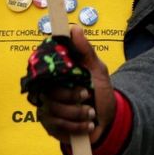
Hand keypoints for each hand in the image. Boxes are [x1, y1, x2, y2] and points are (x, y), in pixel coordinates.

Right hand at [35, 25, 115, 142]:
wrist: (107, 120)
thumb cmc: (99, 92)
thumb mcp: (97, 69)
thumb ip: (85, 50)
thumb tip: (74, 28)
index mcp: (58, 75)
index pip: (46, 69)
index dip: (56, 73)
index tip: (73, 77)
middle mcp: (48, 90)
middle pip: (51, 92)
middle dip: (73, 96)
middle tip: (87, 96)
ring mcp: (47, 108)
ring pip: (56, 110)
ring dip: (79, 112)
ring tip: (91, 112)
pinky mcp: (50, 126)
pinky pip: (58, 126)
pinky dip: (77, 126)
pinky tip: (88, 124)